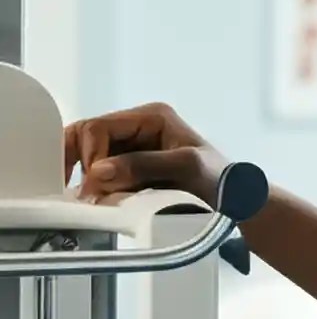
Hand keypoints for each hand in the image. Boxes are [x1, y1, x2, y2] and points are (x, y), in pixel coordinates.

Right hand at [63, 103, 228, 208]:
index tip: (94, 185)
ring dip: (85, 177)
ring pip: (87, 156)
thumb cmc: (219, 180)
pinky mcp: (129, 169)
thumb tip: (98, 171)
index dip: (90, 156)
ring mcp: (132, 148)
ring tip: (91, 198)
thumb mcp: (186, 168)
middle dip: (80, 164)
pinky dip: (93, 187)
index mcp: (152, 116)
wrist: (235, 202)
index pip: (99, 127)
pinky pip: (98, 173)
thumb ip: (143, 166)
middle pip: (86, 137)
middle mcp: (138, 127)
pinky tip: (96, 200)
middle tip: (82, 192)